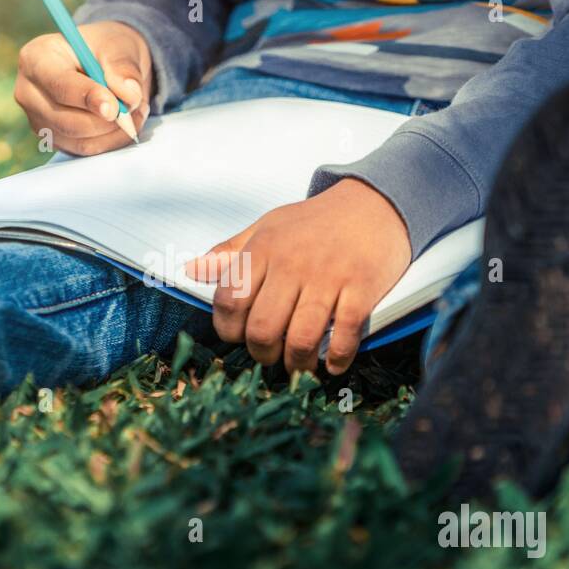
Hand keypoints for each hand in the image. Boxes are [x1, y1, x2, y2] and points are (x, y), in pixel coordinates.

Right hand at [14, 21, 151, 154]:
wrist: (104, 63)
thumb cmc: (105, 48)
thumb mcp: (118, 46)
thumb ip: (123, 68)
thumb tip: (129, 95)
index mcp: (36, 58)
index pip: (59, 85)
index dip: (87, 98)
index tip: (114, 107)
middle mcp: (28, 92)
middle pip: (67, 121)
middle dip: (107, 121)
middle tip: (135, 108)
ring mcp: (38, 119)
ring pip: (79, 141)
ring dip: (113, 133)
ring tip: (134, 112)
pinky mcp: (53, 138)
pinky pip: (85, 150)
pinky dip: (110, 141)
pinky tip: (123, 123)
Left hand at [184, 179, 411, 375]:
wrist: (375, 203)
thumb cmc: (317, 221)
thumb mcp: (267, 227)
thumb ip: (230, 253)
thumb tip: (192, 270)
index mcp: (264, 250)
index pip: (229, 302)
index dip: (228, 330)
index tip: (239, 337)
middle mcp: (292, 265)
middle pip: (262, 329)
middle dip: (262, 354)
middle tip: (271, 355)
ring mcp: (328, 278)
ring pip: (301, 339)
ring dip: (298, 365)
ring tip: (300, 366)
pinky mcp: (361, 289)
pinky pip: (344, 336)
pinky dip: (337, 358)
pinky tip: (332, 363)